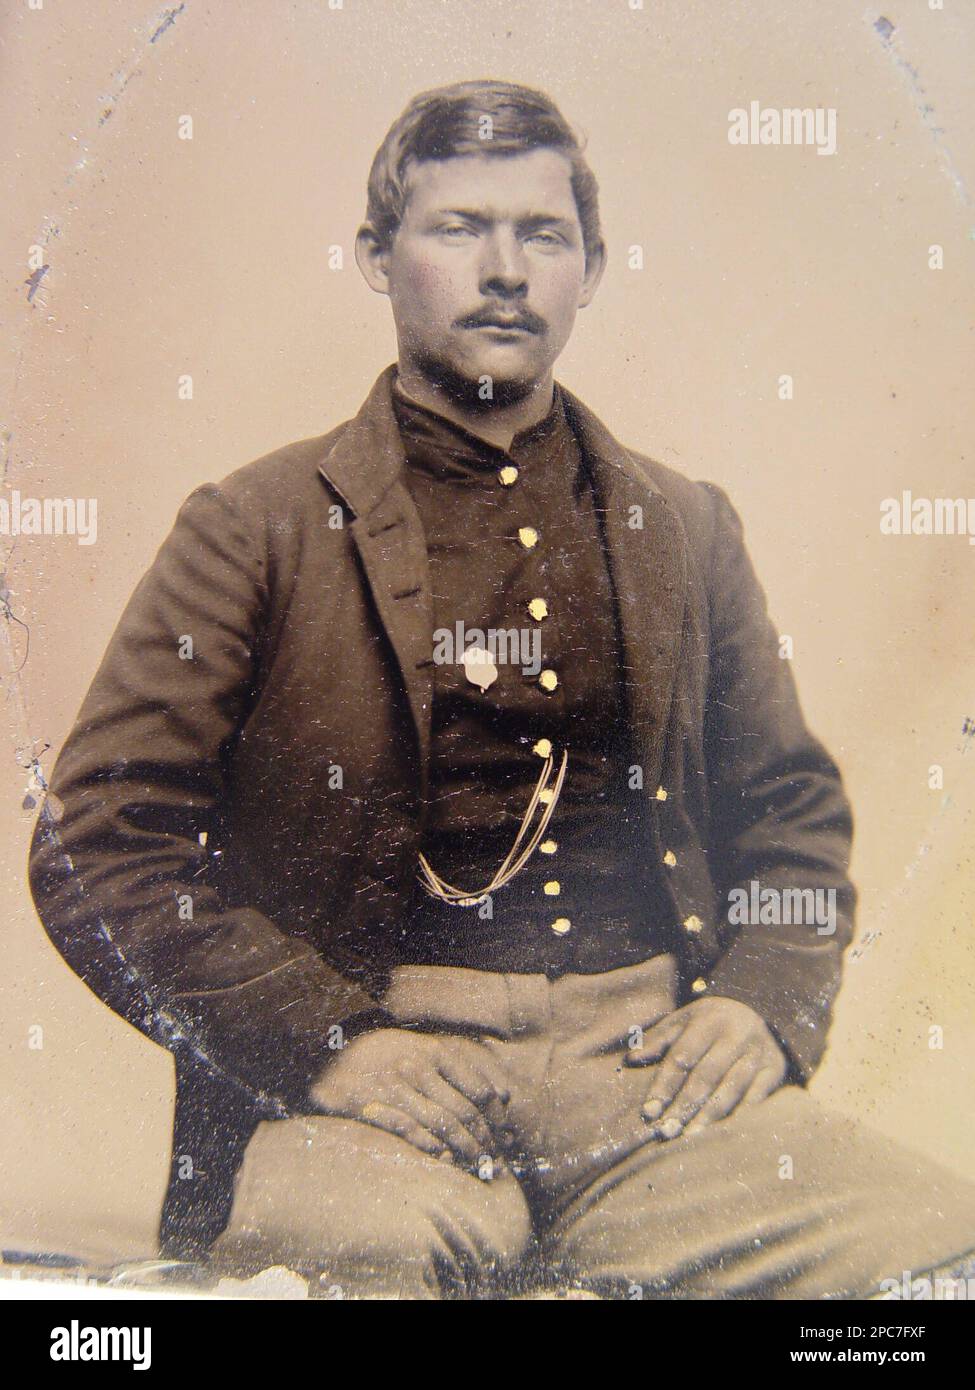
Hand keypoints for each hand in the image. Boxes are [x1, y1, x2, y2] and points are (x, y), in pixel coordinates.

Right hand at [307, 1028, 509, 1167]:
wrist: (324, 1051)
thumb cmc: (379, 1055)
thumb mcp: (420, 1050)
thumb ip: (459, 1068)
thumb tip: (504, 1095)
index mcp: (433, 1052)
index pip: (479, 1088)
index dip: (496, 1118)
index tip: (504, 1137)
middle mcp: (417, 1067)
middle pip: (464, 1111)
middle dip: (484, 1141)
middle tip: (495, 1162)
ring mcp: (394, 1086)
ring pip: (442, 1124)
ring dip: (463, 1151)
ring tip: (476, 1168)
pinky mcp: (371, 1104)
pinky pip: (410, 1132)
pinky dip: (431, 1149)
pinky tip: (444, 1163)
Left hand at [624, 997, 786, 1139]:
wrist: (759, 1009)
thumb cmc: (710, 1021)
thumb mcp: (683, 1020)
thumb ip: (658, 1039)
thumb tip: (630, 1059)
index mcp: (708, 1020)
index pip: (682, 1058)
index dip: (664, 1086)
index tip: (649, 1112)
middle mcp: (735, 1035)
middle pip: (706, 1076)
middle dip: (684, 1106)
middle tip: (667, 1132)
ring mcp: (758, 1053)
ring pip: (731, 1090)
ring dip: (709, 1117)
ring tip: (690, 1138)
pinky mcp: (775, 1069)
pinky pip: (757, 1097)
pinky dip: (740, 1117)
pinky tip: (723, 1134)